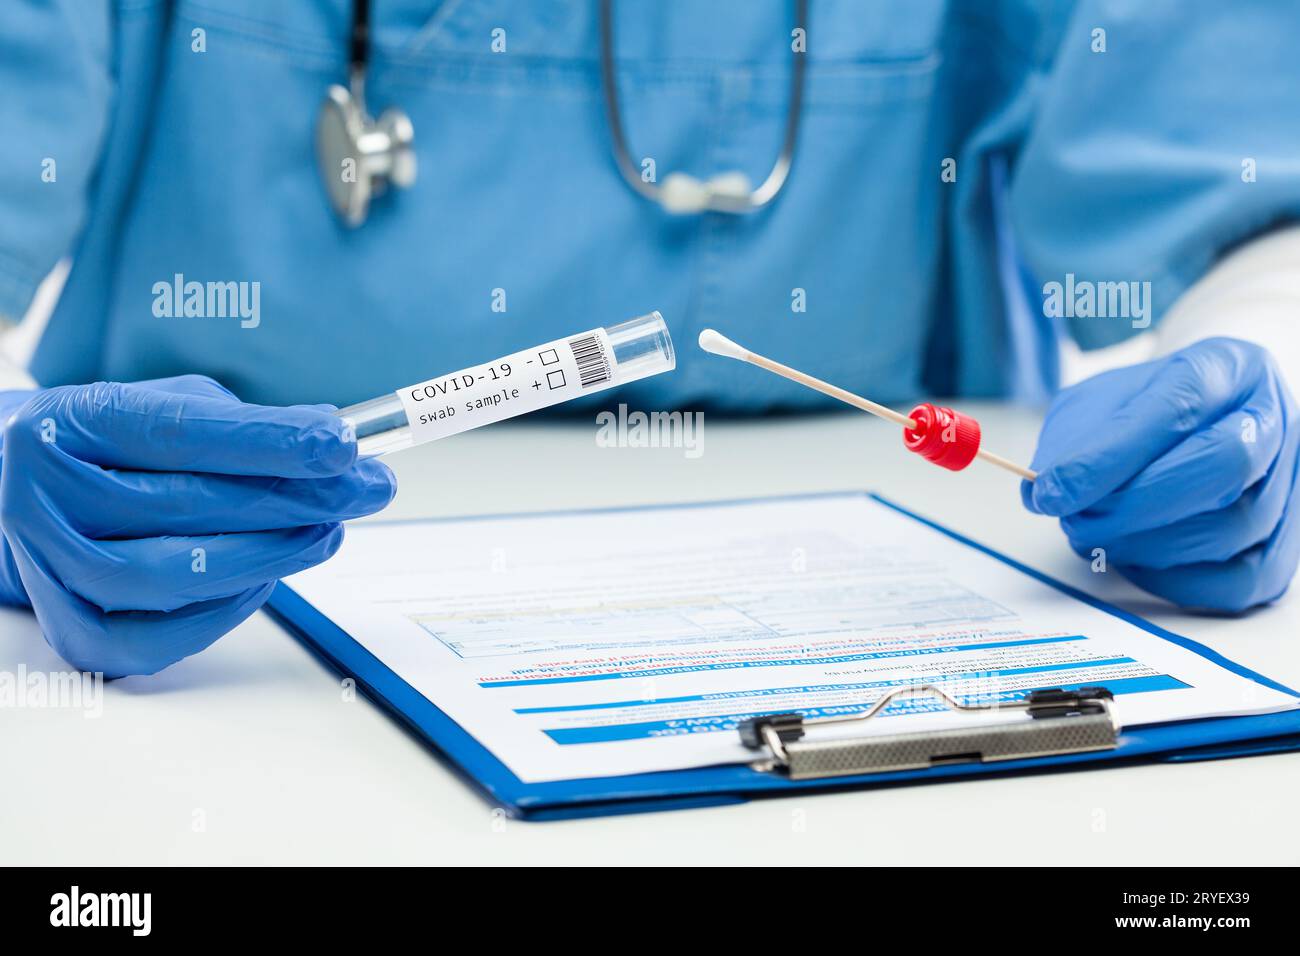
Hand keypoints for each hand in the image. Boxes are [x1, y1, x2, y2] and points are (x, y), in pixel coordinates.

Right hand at [0, 375, 394, 675]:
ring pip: (170, 577)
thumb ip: (238, 423)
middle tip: (364, 489)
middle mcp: (41, 497)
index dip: (269, 440)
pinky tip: (267, 577)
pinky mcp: (69, 629)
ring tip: (327, 531)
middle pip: (184, 505)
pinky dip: (224, 610)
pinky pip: (158, 638)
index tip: (341, 443)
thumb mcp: (160, 407)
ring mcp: (48, 569)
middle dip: (295, 498)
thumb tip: (329, 440)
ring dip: (268, 556)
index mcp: (65, 424)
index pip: (180, 432)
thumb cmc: (104, 449)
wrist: (11, 497)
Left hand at [1022, 337, 1299, 611]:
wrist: (1207, 419)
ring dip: (1146, 545)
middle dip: (1135, 505)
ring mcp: (1291, 484)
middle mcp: (1274, 420)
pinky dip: (1176, 579)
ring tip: (1098, 535)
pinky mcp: (1285, 544)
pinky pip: (1239, 580)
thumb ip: (1070, 440)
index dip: (1110, 457)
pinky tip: (1137, 559)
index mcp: (1227, 368)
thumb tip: (1043, 491)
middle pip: (1224, 467)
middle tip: (1076, 520)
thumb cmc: (1147, 411)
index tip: (1053, 491)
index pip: (1176, 407)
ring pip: (1231, 528)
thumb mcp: (1098, 403)